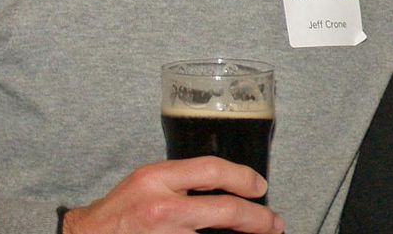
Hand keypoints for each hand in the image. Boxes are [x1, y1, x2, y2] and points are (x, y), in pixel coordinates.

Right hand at [62, 157, 284, 233]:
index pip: (212, 170)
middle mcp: (161, 208)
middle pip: (225, 211)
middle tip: (274, 223)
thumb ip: (184, 181)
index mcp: (157, 179)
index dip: (243, 177)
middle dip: (257, 218)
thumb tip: (228, 187)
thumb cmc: (118, 212)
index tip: (260, 187)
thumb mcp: (148, 182)